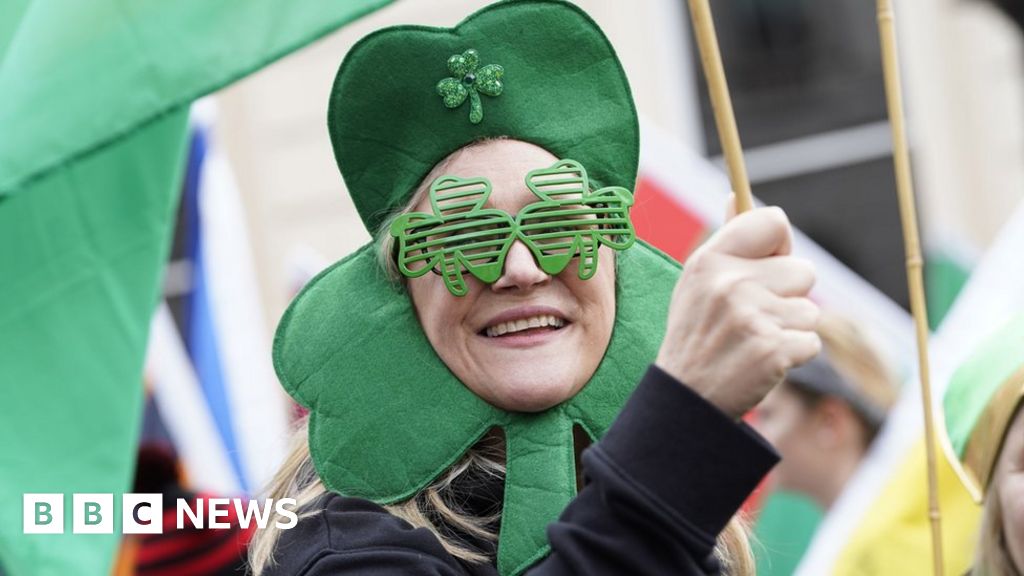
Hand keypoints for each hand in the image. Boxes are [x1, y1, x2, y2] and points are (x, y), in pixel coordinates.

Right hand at [655, 199, 820, 418]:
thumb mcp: (697, 283)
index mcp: (710, 260)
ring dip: (791, 329)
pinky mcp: (774, 349)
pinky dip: (794, 356)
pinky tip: (763, 363)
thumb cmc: (696, 335)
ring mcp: (753, 317)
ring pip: (811, 310)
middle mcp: (730, 283)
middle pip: (804, 271)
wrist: (685, 399)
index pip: (774, 222)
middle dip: (789, 296)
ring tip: (754, 342)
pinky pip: (812, 342)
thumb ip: (725, 242)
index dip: (780, 247)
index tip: (767, 269)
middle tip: (755, 319)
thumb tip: (736, 195)